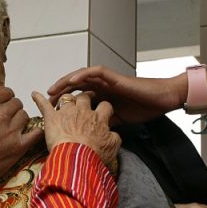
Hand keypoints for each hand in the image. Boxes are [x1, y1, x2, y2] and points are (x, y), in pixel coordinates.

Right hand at [0, 87, 41, 189]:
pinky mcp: (18, 146)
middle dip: (13, 110)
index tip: (2, 106)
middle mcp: (0, 113)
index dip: (5, 99)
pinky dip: (36, 134)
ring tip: (15, 130)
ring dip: (21, 122)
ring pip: (25, 117)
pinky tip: (32, 136)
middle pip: (17, 104)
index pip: (6, 92)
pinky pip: (36, 134)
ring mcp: (11, 130)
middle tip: (8, 120)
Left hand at [31, 91, 119, 167]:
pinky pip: (44, 105)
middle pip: (85, 97)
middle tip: (84, 100)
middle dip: (85, 97)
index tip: (102, 111)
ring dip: (65, 98)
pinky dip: (39, 99)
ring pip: (66, 98)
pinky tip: (35, 94)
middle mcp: (83, 111)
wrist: (76, 158)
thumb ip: (114, 138)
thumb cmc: (92, 154)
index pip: (105, 105)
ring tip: (63, 99)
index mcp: (98, 118)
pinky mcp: (52, 117)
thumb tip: (114, 135)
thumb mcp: (112, 148)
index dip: (104, 107)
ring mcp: (66, 112)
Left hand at [47, 65, 183, 124]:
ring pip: (81, 77)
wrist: (161, 100)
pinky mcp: (114, 77)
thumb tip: (91, 134)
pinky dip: (83, 75)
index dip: (64, 104)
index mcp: (102, 95)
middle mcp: (101, 85)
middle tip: (45, 100)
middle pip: (75, 86)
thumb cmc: (143, 108)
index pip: (78, 97)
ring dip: (66, 82)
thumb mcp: (117, 120)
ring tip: (53, 89)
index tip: (51, 113)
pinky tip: (72, 81)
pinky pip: (95, 73)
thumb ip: (103, 122)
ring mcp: (107, 80)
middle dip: (60, 92)